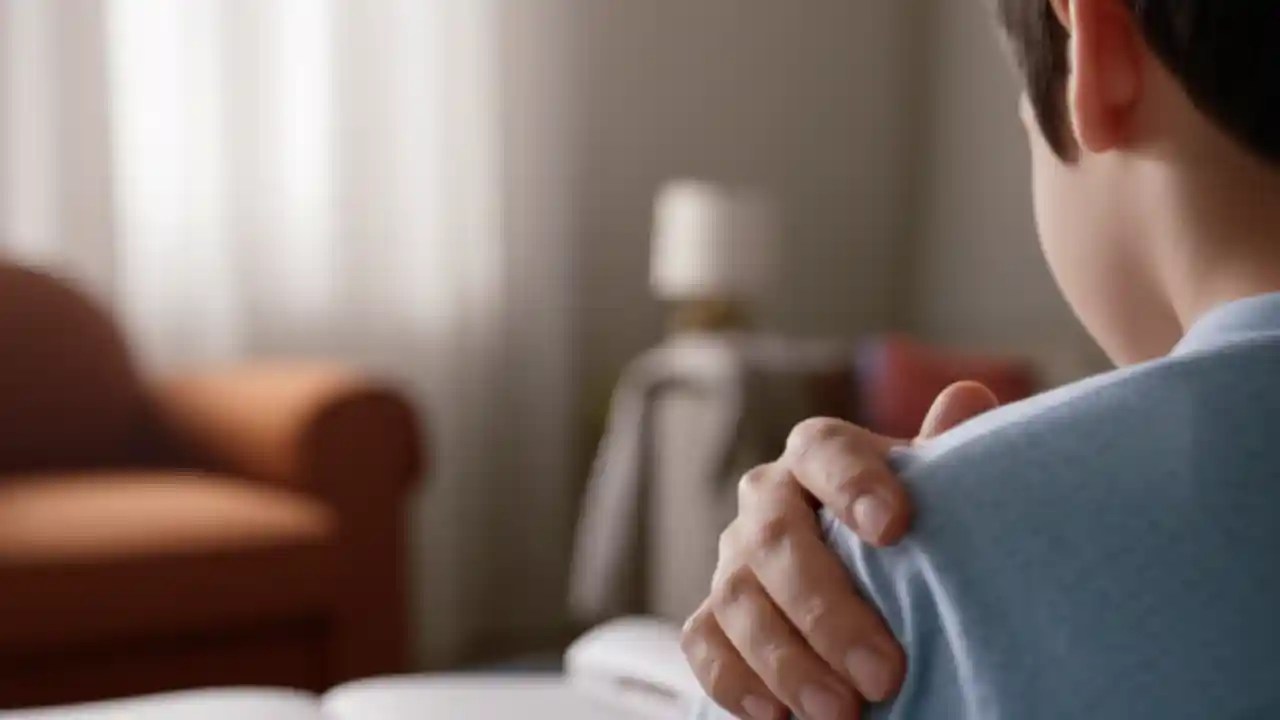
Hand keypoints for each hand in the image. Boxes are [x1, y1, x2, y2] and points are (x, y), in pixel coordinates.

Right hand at [681, 382, 998, 719]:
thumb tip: (968, 397)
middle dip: (827, 610)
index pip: (824, 449)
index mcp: (818, 458)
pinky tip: (777, 717)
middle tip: (883, 672)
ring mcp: (732, 561)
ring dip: (786, 660)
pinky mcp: (711, 616)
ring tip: (842, 711)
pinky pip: (703, 643)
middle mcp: (767, 502)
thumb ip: (948, 455)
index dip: (852, 482)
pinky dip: (736, 681)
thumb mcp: (937, 495)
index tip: (894, 527)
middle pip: (775, 538)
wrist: (864, 583)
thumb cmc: (907, 535)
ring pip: (736, 598)